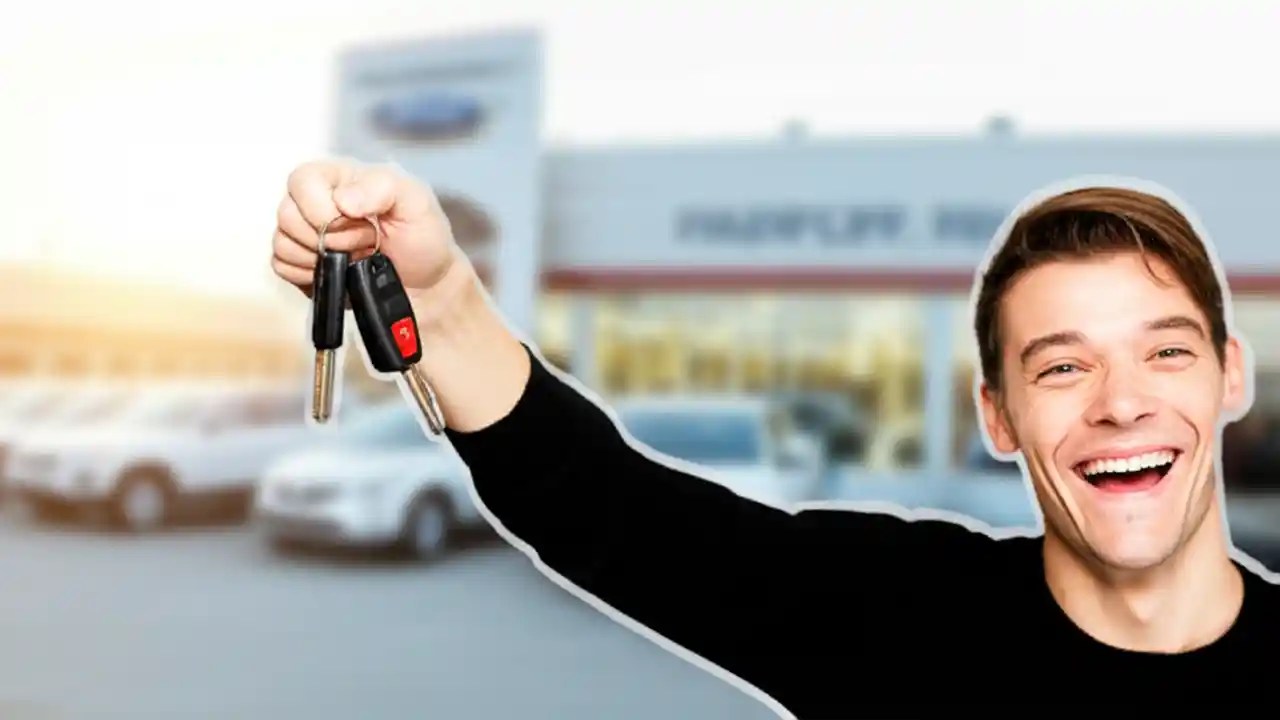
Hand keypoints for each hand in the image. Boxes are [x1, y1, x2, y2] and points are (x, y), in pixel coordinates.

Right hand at [271, 158, 461, 298]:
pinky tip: (339, 273)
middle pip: (287, 214)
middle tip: (364, 244)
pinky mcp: (301, 265)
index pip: (302, 180)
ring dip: (320, 258)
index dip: (322, 208)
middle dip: (329, 238)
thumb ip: (383, 188)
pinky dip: (308, 275)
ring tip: (355, 258)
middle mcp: (314, 201)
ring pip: (282, 242)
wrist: (426, 284)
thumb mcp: (416, 202)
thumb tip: (342, 200)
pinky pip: (282, 267)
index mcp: (338, 177)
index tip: (358, 223)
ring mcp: (305, 234)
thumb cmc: (422, 237)